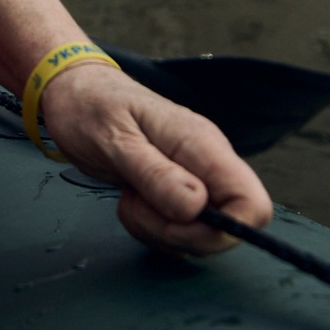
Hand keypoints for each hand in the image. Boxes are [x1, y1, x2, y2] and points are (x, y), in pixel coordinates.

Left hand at [34, 60, 274, 256]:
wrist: (76, 92)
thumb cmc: (92, 106)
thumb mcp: (115, 140)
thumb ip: (155, 174)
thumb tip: (197, 206)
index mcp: (203, 145)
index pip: (253, 204)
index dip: (225, 229)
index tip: (176, 222)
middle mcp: (208, 164)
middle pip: (230, 229)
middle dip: (182, 235)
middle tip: (137, 207)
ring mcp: (195, 179)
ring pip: (202, 236)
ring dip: (160, 233)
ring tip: (129, 199)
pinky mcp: (177, 192)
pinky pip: (180, 233)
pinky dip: (153, 231)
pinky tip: (131, 203)